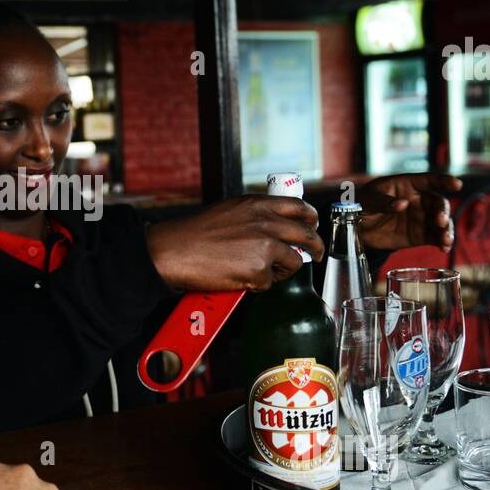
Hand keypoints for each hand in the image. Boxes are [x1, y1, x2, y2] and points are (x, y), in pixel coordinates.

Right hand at [145, 194, 323, 291]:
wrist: (173, 251)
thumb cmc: (194, 233)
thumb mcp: (230, 211)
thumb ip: (255, 215)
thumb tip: (275, 227)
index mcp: (258, 205)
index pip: (299, 207)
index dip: (311, 219)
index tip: (312, 227)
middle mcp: (266, 223)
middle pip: (306, 235)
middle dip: (315, 248)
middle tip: (315, 256)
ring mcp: (264, 247)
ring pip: (293, 262)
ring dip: (284, 270)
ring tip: (263, 272)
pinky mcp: (258, 271)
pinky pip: (270, 282)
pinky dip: (259, 284)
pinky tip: (241, 278)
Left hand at [356, 174, 462, 251]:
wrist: (357, 228)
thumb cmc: (363, 204)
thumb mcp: (368, 200)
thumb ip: (384, 202)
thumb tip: (402, 204)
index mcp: (408, 185)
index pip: (430, 180)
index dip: (444, 181)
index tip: (456, 185)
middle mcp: (420, 200)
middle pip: (439, 204)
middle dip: (443, 211)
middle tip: (440, 221)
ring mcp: (422, 218)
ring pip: (441, 222)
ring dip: (446, 230)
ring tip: (445, 240)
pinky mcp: (421, 235)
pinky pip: (436, 238)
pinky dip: (442, 243)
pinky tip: (444, 248)